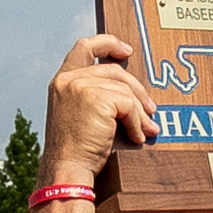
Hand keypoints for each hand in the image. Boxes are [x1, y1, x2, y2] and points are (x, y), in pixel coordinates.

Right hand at [44, 36, 156, 186]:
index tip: (126, 50)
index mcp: (62, 81)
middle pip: (114, 70)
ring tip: (146, 128)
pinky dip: (137, 122)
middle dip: (137, 88)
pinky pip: (129, 105)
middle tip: (150, 107)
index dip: (107, 43)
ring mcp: (81, 87)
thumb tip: (129, 91)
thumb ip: (94, 95)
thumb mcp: (78, 114)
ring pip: (124, 90)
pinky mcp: (97, 99)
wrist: (67, 169)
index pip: (84, 47)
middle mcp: (68, 79)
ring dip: (140, 112)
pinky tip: (137, 137)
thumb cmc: (75, 150)